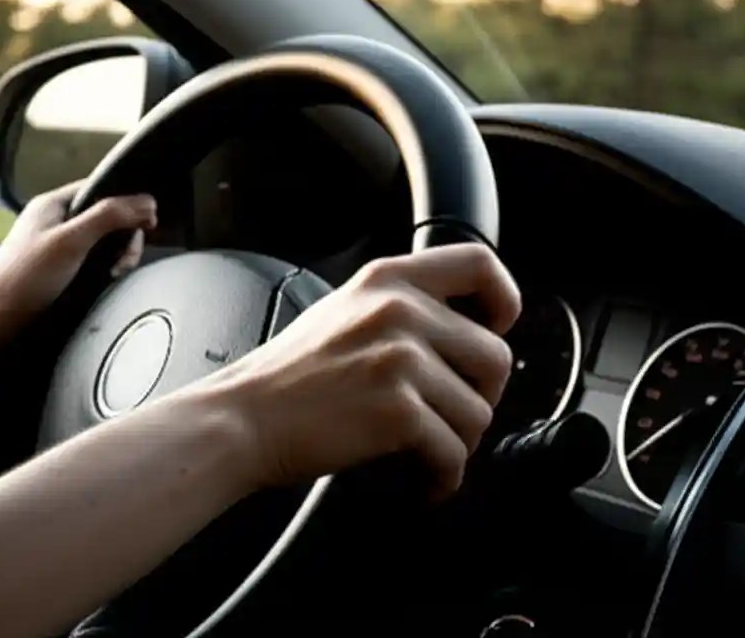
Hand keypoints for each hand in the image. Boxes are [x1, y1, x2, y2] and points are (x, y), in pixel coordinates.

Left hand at [0, 180, 156, 321]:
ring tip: (116, 272)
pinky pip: (94, 260)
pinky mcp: (60, 269)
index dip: (127, 201)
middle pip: (106, 215)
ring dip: (118, 254)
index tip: (148, 222)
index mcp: (53, 203)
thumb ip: (108, 216)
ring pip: (103, 240)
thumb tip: (147, 201)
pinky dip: (106, 268)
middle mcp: (55, 220)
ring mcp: (58, 245)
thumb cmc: (26, 278)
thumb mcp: (71, 240)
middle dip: (125, 235)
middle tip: (126, 259)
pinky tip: (107, 279)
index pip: (101, 187)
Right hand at [205, 244, 521, 499]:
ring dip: (458, 444)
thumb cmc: (286, 378)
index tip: (496, 329)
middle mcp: (399, 311)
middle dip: (479, 398)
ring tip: (427, 453)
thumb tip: (463, 334)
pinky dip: (443, 477)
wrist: (240, 420)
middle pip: (495, 356)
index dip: (503, 300)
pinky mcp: (397, 410)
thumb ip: (400, 308)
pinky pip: (453, 452)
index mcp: (387, 280)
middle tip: (448, 419)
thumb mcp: (343, 312)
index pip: (479, 264)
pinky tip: (423, 479)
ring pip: (479, 412)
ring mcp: (399, 359)